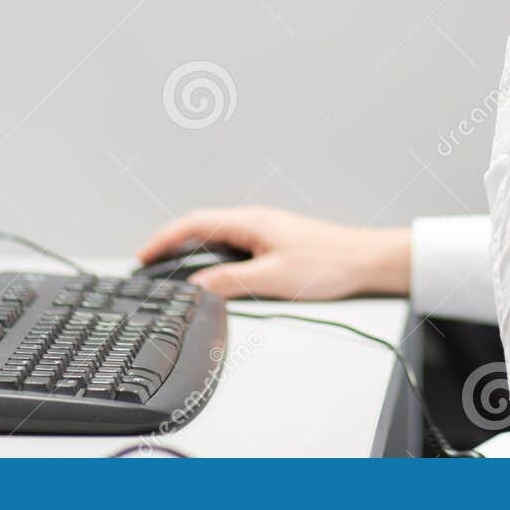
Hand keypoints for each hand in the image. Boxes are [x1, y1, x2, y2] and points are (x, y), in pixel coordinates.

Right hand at [134, 206, 411, 299]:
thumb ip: (231, 281)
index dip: (164, 239)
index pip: (194, 223)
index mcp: (250, 221)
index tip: (143, 255)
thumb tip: (198, 287)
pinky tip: (214, 276)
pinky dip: (214, 259)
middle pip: (202, 227)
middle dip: (172, 245)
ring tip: (174, 273)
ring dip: (193, 252)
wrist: (366, 261)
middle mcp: (255, 221)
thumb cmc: (329, 262)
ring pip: (218, 238)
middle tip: (150, 265)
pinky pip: (234, 247)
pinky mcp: (275, 244)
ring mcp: (265, 231)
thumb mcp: (273, 277)